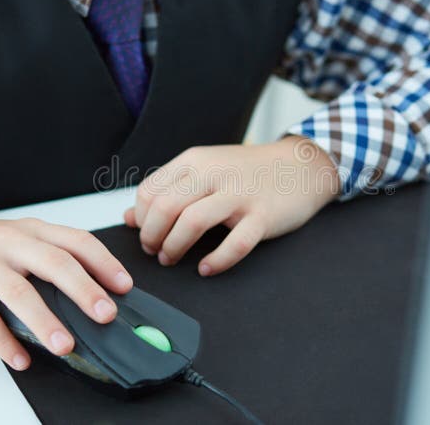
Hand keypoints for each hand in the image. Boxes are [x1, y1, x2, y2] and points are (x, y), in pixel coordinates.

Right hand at [0, 218, 132, 370]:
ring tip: (65, 345)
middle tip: (105, 315)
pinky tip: (20, 359)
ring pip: (19, 292)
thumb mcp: (18, 240)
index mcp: (32, 230)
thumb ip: (51, 257)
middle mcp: (10, 243)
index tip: (125, 286)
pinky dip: (3, 342)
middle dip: (83, 290)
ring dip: (45, 322)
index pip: (76, 241)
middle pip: (54, 263)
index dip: (103, 263)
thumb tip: (94, 293)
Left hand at [123, 136, 339, 275]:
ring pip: (192, 222)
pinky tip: (206, 268)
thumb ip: (167, 191)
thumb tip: (128, 217)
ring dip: (174, 248)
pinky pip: (235, 244)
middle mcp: (213, 173)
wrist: (301, 167)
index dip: (140, 218)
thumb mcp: (205, 171)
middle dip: (152, 236)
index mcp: (195, 161)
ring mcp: (240, 194)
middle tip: (155, 252)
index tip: (146, 233)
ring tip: (171, 259)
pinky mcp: (263, 215)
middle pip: (165, 207)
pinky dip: (216, 261)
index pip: (150, 191)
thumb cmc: (248, 172)